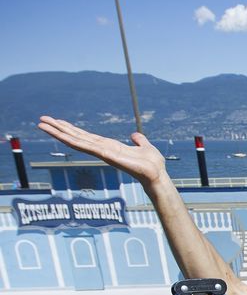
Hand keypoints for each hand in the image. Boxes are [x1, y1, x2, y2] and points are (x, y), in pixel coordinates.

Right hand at [37, 116, 166, 187]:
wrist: (157, 175)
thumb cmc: (152, 164)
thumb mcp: (144, 146)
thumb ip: (138, 140)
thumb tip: (135, 135)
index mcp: (109, 146)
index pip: (85, 136)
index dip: (71, 129)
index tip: (57, 121)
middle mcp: (102, 149)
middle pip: (76, 137)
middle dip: (58, 129)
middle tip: (41, 119)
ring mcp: (103, 153)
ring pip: (76, 141)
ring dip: (58, 133)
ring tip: (42, 124)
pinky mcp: (107, 156)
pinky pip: (87, 147)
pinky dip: (73, 141)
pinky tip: (61, 135)